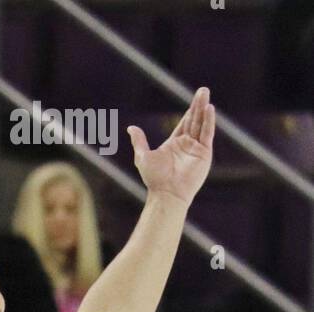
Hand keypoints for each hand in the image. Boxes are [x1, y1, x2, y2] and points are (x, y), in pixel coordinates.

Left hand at [128, 86, 214, 206]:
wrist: (166, 193)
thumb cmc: (154, 178)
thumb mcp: (143, 156)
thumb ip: (139, 141)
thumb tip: (130, 128)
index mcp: (174, 144)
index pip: (184, 123)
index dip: (189, 111)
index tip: (194, 99)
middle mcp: (187, 145)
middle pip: (194, 120)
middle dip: (198, 105)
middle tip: (203, 90)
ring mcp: (196, 149)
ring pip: (201, 124)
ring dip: (204, 109)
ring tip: (206, 93)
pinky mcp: (204, 153)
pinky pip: (207, 134)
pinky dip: (209, 121)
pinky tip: (209, 108)